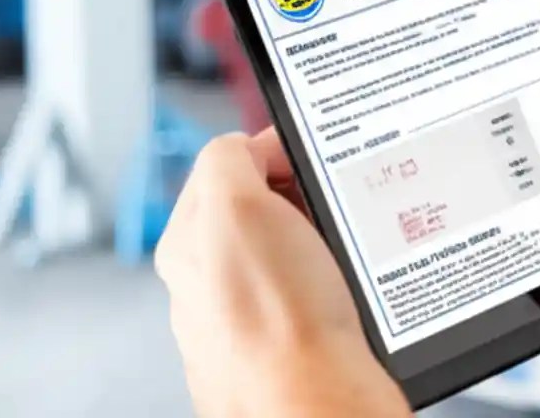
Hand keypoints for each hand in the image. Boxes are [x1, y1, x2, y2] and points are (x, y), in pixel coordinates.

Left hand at [156, 130, 411, 417]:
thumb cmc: (277, 322)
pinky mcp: (294, 343)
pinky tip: (352, 293)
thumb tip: (249, 147)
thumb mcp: (236, 205)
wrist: (319, 403)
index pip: (230, 167)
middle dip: (306, 204)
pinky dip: (343, 284)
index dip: (277, 155)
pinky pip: (324, 292)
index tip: (310, 165)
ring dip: (329, 245)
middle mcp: (212, 284)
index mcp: (188, 243)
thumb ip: (229, 158)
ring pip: (301, 252)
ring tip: (344, 259)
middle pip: (268, 209)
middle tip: (329, 214)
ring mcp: (254, 317)